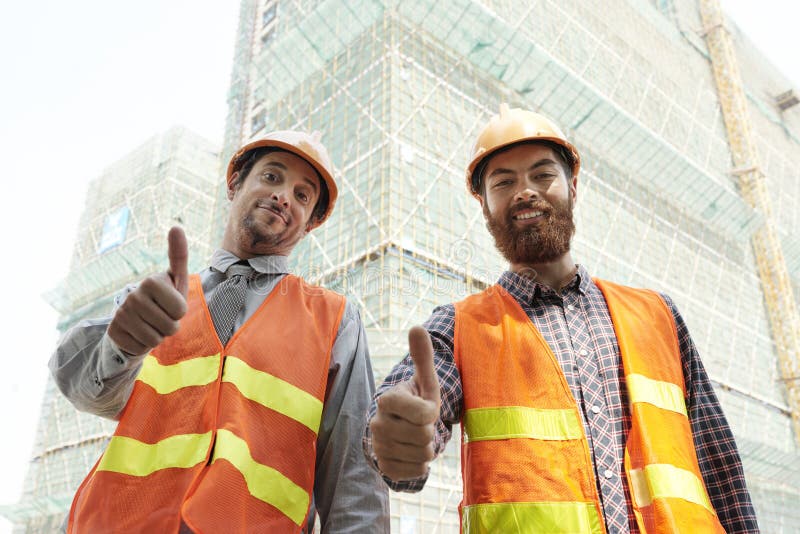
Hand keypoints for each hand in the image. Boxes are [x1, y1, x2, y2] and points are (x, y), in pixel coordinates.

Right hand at [108, 227, 188, 355]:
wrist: (137, 320)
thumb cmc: (164, 298)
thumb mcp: (176, 278)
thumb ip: (179, 254)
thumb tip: (176, 226)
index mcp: (151, 281)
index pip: (180, 310)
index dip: (180, 312)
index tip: (171, 303)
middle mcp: (133, 295)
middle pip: (171, 326)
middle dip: (171, 326)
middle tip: (161, 316)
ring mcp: (121, 314)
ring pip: (157, 339)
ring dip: (158, 336)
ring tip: (151, 324)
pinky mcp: (114, 332)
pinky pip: (142, 347)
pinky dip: (144, 344)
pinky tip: (139, 333)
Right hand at [369, 326, 440, 480]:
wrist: (399, 429)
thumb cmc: (416, 401)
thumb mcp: (425, 380)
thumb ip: (423, 356)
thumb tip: (417, 327)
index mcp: (387, 400)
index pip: (425, 414)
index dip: (431, 411)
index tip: (423, 406)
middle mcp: (377, 424)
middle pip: (425, 436)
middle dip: (431, 432)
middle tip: (421, 424)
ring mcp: (379, 447)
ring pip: (423, 455)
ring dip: (427, 449)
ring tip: (417, 438)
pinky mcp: (384, 467)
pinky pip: (416, 472)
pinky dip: (421, 465)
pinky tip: (412, 453)